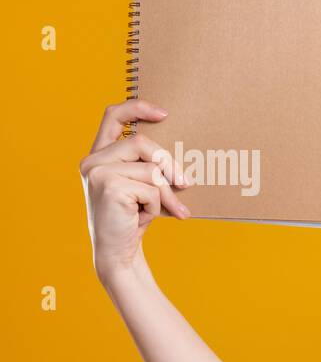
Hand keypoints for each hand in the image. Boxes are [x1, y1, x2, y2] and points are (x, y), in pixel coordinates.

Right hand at [77, 99, 189, 280]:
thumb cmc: (135, 219)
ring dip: (166, 193)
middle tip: (187, 184)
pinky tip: (144, 218)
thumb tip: (184, 158)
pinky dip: (157, 205)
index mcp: (99, 155)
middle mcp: (92, 160)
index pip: (112, 116)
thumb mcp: (145, 187)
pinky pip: (151, 187)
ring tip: (168, 210)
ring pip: (150, 169)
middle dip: (169, 164)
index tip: (165, 113)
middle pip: (141, 143)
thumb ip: (152, 167)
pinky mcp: (108, 186)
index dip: (137, 107)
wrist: (119, 253)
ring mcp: (97, 172)